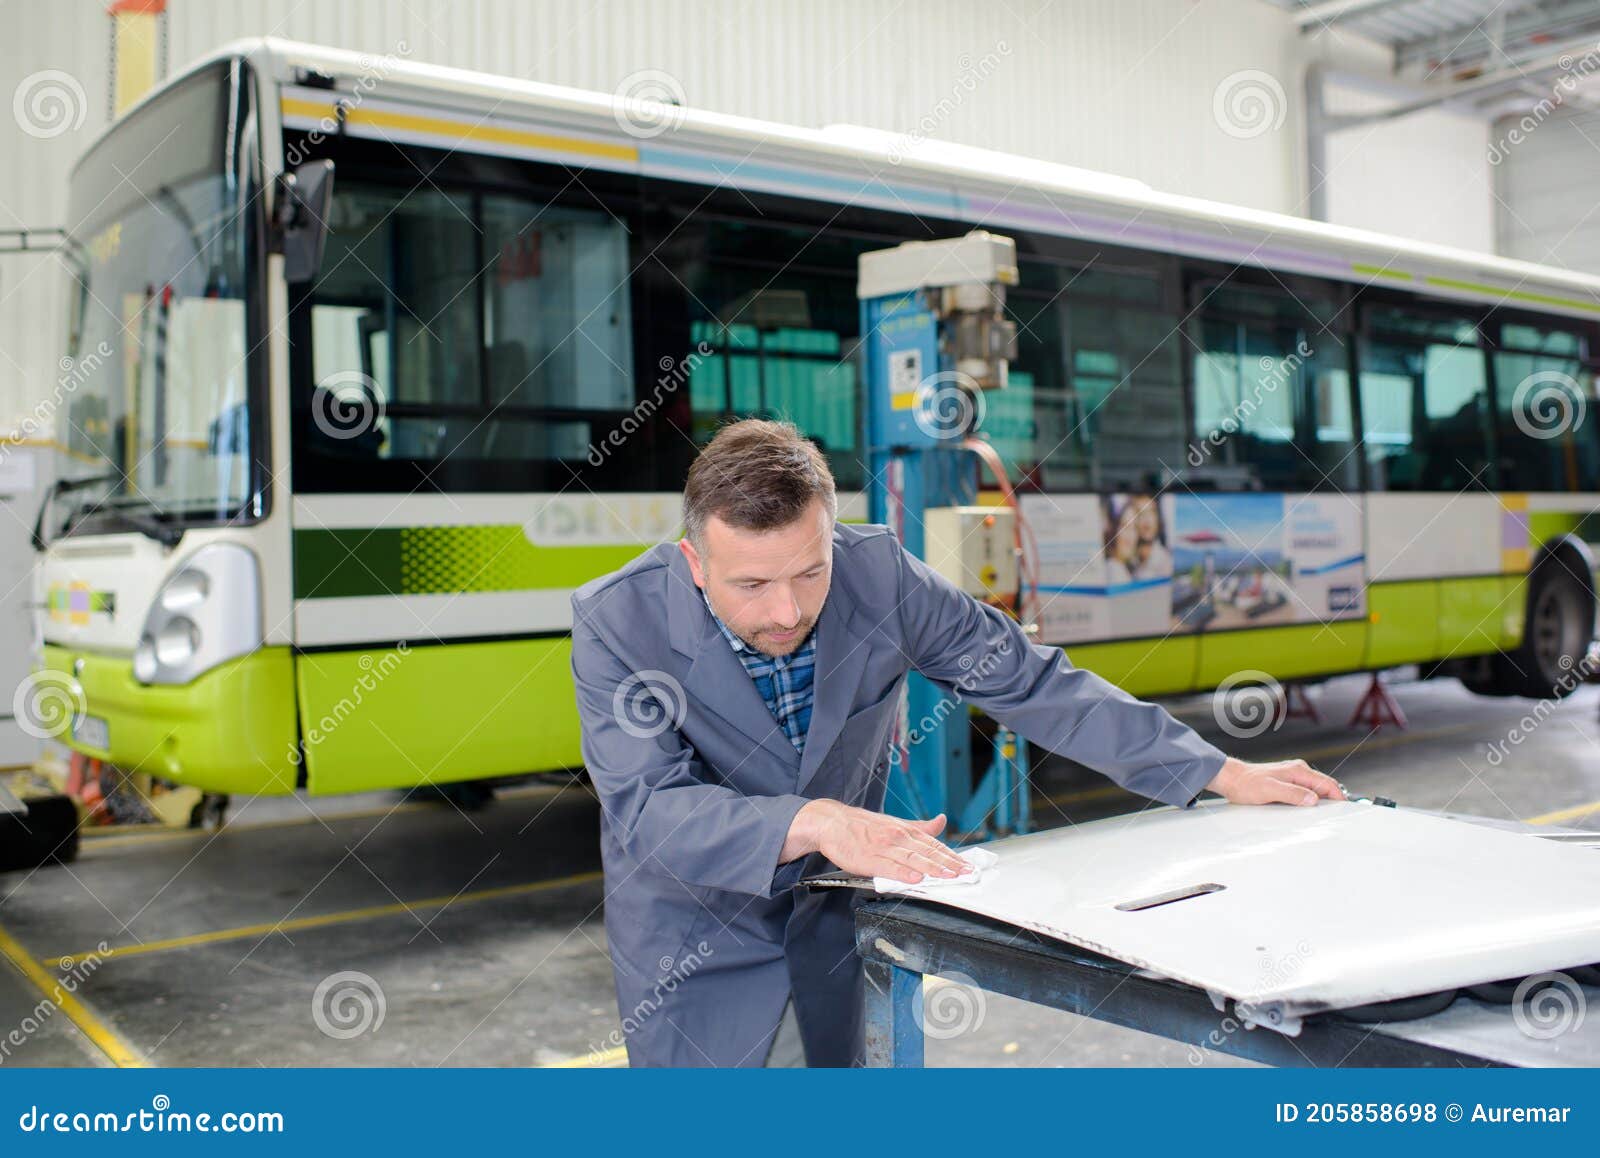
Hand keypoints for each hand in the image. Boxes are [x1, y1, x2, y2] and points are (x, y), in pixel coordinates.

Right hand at [783, 800, 972, 883]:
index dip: (951, 855)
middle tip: (966, 873)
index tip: (967, 866)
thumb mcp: (894, 822)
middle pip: (927, 852)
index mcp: (905, 830)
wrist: (832, 823)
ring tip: (948, 876)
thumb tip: (941, 821)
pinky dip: (903, 872)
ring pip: (912, 859)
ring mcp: (883, 848)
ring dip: (932, 868)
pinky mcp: (869, 859)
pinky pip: (889, 867)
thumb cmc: (862, 826)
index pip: (933, 844)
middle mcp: (897, 837)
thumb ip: (919, 827)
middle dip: (949, 864)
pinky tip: (915, 878)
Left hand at [1205, 756, 1344, 806]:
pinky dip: (1311, 799)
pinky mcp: (1286, 782)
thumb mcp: (1270, 791)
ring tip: (1325, 814)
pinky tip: (1308, 809)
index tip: (1344, 809)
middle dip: (1333, 799)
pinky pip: (1305, 790)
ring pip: (1315, 788)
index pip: (1326, 783)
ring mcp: (1292, 775)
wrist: (1231, 779)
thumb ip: (1292, 794)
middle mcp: (1297, 770)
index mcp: (1297, 770)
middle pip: (1324, 785)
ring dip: (1321, 800)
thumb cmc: (1246, 784)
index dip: (1338, 796)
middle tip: (1337, 815)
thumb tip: (1313, 799)